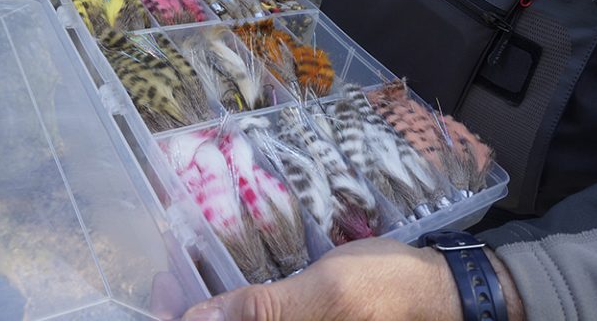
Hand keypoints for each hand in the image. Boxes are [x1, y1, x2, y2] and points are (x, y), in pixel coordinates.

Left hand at [182, 238, 524, 320]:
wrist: (438, 292)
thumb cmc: (386, 290)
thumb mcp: (326, 295)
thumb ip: (263, 311)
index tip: (158, 292)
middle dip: (189, 315)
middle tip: (163, 281)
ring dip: (208, 311)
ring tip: (179, 280)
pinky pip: (258, 320)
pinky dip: (232, 309)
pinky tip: (218, 288)